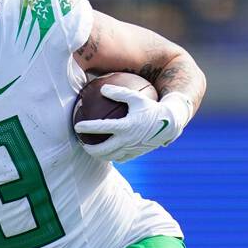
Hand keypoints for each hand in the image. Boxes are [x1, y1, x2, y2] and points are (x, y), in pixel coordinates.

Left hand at [75, 87, 191, 163]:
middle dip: (90, 149)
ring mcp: (132, 149)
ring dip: (99, 155)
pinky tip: (107, 152)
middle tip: (82, 143)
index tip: (77, 126)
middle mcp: (128, 140)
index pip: (102, 128)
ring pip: (111, 156)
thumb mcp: (136, 97)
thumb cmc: (152, 107)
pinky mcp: (136, 154)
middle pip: (103, 149)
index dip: (87, 128)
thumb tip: (103, 88)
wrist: (170, 123)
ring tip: (91, 150)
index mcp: (126, 126)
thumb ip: (119, 93)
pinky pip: (121, 158)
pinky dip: (112, 156)